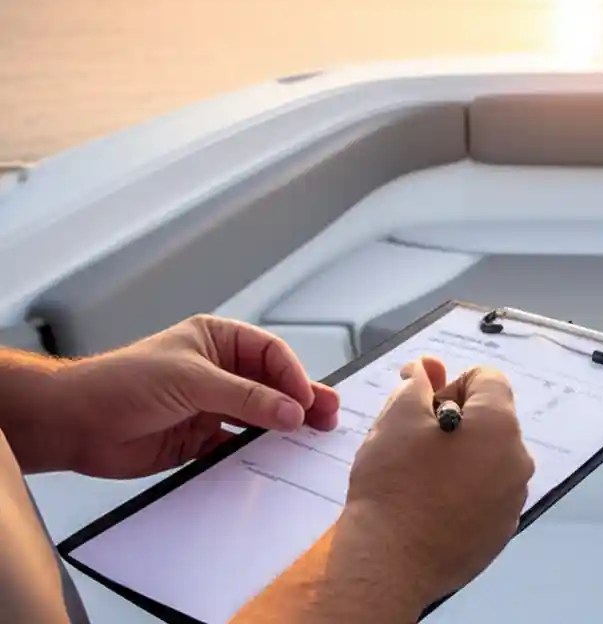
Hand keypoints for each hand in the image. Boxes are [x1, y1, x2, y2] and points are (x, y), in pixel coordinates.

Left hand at [49, 315, 339, 478]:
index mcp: (218, 340)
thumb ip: (247, 397)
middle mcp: (219, 371)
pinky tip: (274, 460)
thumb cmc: (125, 383)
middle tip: (329, 419)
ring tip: (312, 440)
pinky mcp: (200, 439)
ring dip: (283, 428)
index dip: (294, 376)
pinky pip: (238, 445)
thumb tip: (294, 411)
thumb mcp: (193, 380)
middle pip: (272, 385)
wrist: (76, 424)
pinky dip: (256, 453)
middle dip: (300, 401)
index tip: (310, 400)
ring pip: (259, 416)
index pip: (270, 355)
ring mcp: (211, 405)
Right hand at [343, 358, 533, 601]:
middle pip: (491, 420)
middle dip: (457, 421)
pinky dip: (464, 491)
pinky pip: (487, 495)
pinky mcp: (501, 531)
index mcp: (500, 425)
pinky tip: (431, 504)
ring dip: (461, 456)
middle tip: (415, 441)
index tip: (423, 408)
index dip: (451, 384)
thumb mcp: (397, 418)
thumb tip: (424, 370)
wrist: (389, 562)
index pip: (488, 379)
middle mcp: (518, 460)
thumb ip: (417, 385)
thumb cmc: (393, 484)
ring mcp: (513, 499)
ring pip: (489, 459)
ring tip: (420, 476)